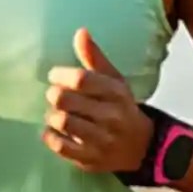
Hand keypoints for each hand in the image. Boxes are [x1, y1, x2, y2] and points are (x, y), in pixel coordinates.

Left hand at [42, 27, 153, 174]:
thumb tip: (80, 32)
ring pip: (63, 122)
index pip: (82, 79)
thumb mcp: (114, 80)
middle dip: (54, 95)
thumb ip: (94, 57)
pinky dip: (50, 136)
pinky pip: (61, 147)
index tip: (53, 75)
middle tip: (54, 95)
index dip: (61, 74)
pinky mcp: (90, 160)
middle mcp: (110, 117)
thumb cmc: (121, 107)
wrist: (142, 146)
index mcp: (115, 93)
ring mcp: (101, 140)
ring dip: (52, 115)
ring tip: (55, 113)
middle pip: (67, 100)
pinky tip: (52, 131)